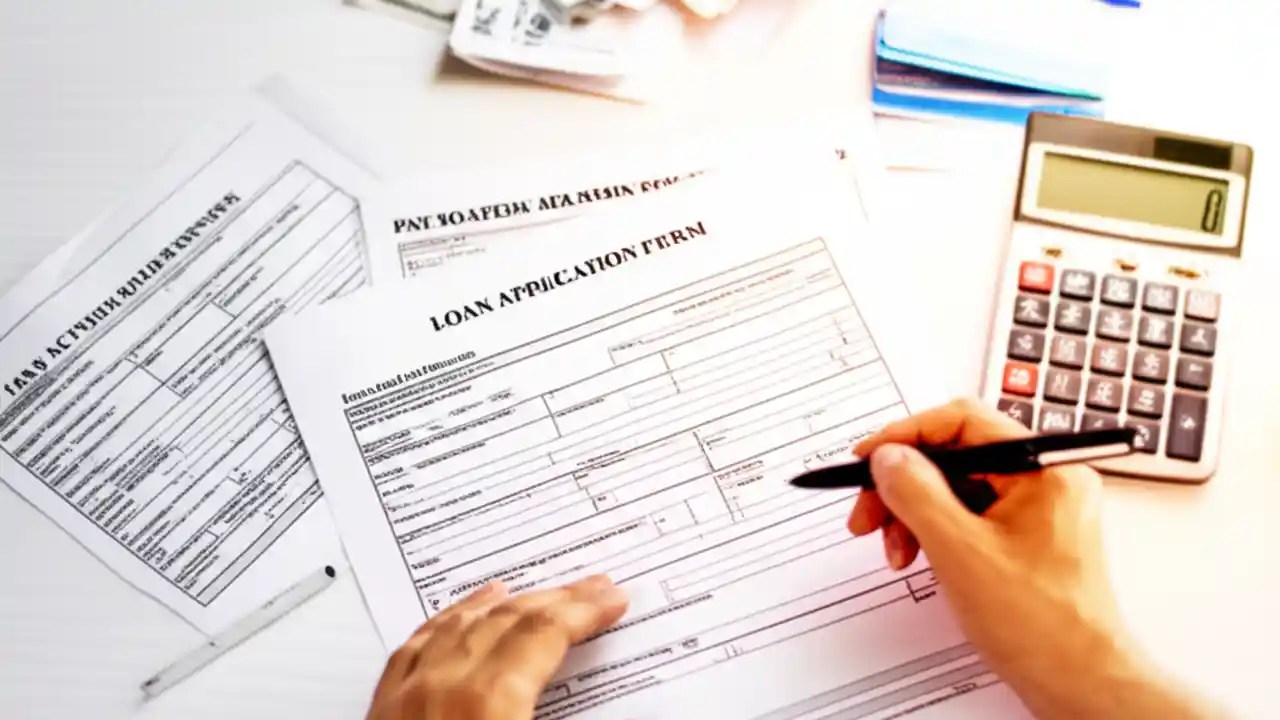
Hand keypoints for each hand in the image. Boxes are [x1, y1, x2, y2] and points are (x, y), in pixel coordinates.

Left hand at [367, 575, 627, 719]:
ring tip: (527, 590)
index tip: (611, 598)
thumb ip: (574, 714)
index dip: (585, 610)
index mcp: (489, 702)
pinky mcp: (381, 712)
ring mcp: (405, 698)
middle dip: (555, 599)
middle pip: (506, 620)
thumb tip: (630, 709)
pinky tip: (451, 618)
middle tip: (589, 587)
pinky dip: (441, 624)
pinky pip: (412, 650)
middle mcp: (443, 687)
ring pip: (458, 626)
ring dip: (500, 604)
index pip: (546, 633)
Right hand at [848, 398, 1227, 718]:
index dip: (906, 435)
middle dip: (904, 484)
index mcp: (1044, 469)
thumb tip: (888, 457)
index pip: (962, 421)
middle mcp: (1046, 479)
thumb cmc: (1042, 626)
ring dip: (913, 512)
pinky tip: (918, 554)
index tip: (869, 458)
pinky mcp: (1026, 535)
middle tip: (869, 511)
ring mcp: (1038, 508)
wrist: (1079, 683)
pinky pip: (968, 514)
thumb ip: (917, 493)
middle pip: (954, 455)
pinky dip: (934, 531)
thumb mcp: (961, 551)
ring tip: (895, 548)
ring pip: (956, 487)